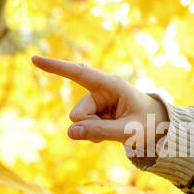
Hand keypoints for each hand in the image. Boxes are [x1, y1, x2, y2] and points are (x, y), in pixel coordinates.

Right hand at [31, 56, 167, 151]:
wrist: (159, 126)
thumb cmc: (149, 123)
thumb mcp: (130, 131)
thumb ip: (101, 131)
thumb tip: (70, 132)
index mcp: (111, 85)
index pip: (79, 73)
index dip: (57, 67)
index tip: (34, 59)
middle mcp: (100, 91)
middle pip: (78, 113)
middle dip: (91, 126)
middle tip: (118, 128)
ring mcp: (96, 103)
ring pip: (79, 123)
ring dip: (95, 131)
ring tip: (118, 129)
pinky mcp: (94, 113)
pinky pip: (84, 129)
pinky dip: (95, 134)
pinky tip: (112, 131)